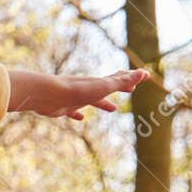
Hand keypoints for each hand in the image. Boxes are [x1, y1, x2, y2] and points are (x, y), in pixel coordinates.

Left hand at [16, 67, 148, 118]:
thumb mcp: (103, 87)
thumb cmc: (76, 91)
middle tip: (131, 90)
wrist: (47, 95)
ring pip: (93, 100)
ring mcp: (75, 98)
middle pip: (108, 88)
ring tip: (113, 109)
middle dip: (120, 88)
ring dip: (104, 103)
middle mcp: (88, 89)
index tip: (142, 76)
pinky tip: (81, 118)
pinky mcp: (62, 108)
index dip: (131, 78)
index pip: (119, 79)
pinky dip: (79, 114)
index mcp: (98, 84)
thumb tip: (144, 73)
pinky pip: (73, 111)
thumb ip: (122, 82)